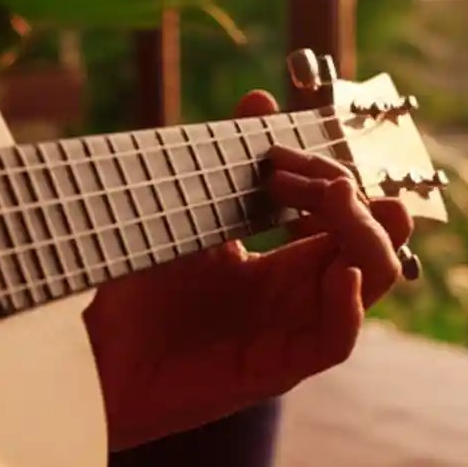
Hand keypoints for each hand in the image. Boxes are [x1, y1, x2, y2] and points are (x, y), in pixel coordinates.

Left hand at [84, 90, 413, 451]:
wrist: (96, 354)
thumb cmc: (139, 292)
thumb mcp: (189, 216)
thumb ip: (228, 165)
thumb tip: (261, 97)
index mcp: (285, 262)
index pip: (345, 211)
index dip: (328, 176)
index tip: (276, 155)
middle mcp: (299, 294)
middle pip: (372, 241)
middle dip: (356, 197)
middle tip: (308, 178)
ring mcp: (291, 330)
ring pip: (371, 281)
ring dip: (366, 237)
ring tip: (338, 201)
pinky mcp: (275, 369)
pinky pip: (335, 341)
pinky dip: (348, 306)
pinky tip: (341, 272)